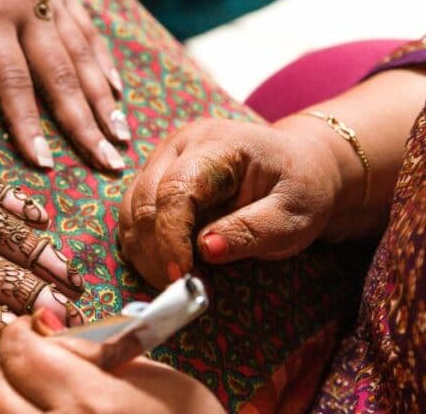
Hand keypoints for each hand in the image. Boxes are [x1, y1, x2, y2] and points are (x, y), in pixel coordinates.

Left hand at [0, 0, 127, 170]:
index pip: (11, 80)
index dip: (27, 124)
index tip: (44, 163)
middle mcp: (30, 6)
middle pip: (61, 75)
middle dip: (85, 124)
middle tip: (108, 163)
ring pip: (84, 54)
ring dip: (104, 98)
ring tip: (122, 136)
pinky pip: (89, 28)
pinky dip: (105, 61)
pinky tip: (117, 89)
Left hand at [0, 312, 223, 412]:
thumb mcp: (161, 380)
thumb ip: (98, 350)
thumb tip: (46, 323)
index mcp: (93, 405)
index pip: (20, 352)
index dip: (20, 333)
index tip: (32, 330)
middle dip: (10, 368)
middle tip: (35, 363)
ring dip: (10, 402)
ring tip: (41, 397)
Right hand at [117, 119, 345, 287]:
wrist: (299, 166)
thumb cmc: (300, 188)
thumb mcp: (294, 214)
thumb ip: (253, 230)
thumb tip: (206, 250)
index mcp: (216, 144)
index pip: (176, 189)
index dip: (171, 236)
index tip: (181, 275)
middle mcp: (179, 145)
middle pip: (144, 199)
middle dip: (156, 249)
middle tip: (179, 287)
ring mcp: (163, 160)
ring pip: (131, 209)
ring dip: (144, 250)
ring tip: (173, 280)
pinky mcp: (155, 179)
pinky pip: (133, 214)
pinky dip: (142, 244)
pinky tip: (166, 265)